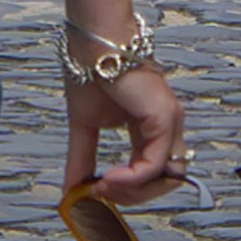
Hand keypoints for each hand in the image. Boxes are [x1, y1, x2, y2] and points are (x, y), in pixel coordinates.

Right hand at [69, 57, 186, 204]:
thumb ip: (81, 159)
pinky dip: (132, 178)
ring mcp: (169, 122)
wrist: (92, 44)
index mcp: (149, 128)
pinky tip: (108, 177)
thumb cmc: (91, 70)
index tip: (94, 193)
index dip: (125, 189)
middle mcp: (165, 126)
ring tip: (103, 186)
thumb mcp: (83, 126)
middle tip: (99, 194)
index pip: (150, 172)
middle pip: (163, 180)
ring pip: (167, 177)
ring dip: (134, 191)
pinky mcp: (165, 118)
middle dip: (130, 196)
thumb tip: (70, 190)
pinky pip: (154, 164)